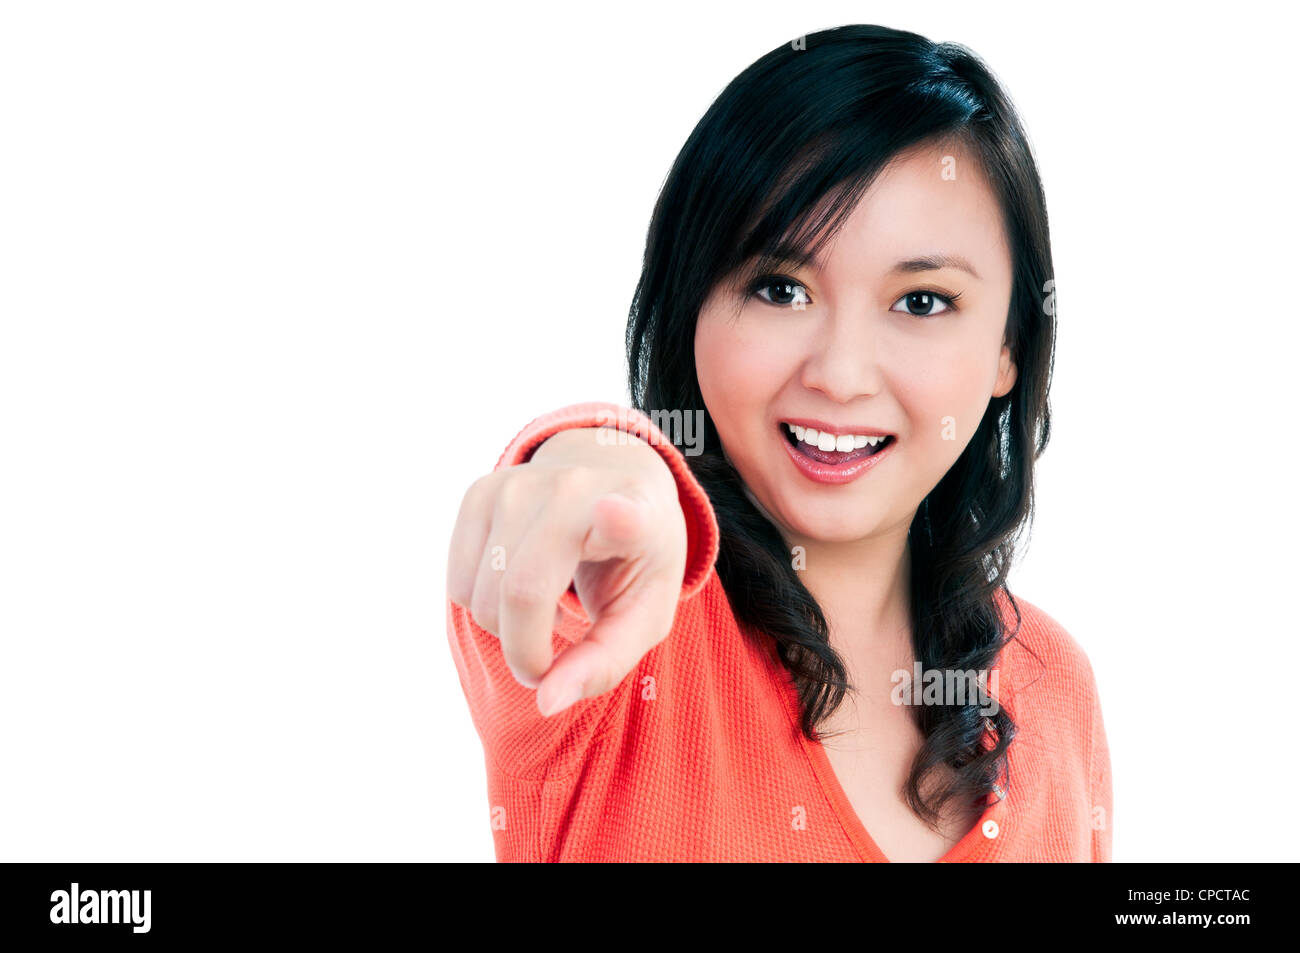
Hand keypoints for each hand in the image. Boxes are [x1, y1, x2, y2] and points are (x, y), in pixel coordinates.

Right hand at [446, 427, 686, 716]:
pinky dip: (482, 603)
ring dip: (505, 629)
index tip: (618, 513)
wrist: (609, 479)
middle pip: (521, 594)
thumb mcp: (644, 616)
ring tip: (546, 607)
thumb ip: (603, 664)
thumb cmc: (634, 558)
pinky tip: (521, 581)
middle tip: (555, 658)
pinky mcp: (479, 491)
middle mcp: (573, 488)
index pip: (625, 514)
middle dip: (527, 654)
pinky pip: (457, 582)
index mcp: (636, 511)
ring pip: (477, 596)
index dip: (619, 518)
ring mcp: (518, 484)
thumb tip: (545, 702)